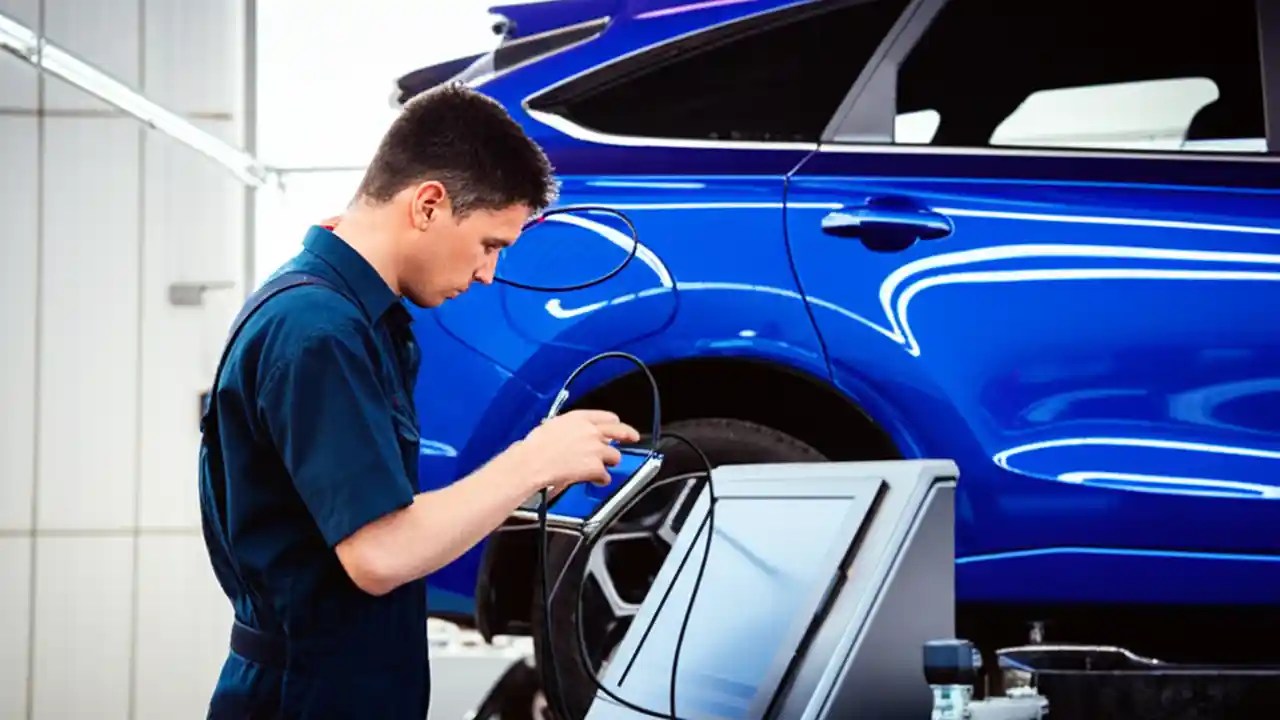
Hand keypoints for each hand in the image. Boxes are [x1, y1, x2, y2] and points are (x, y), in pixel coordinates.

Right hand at [507, 409, 639, 492]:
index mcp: (579, 418)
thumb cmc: (535, 447)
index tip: (618, 425)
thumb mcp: (551, 427)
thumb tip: (569, 433)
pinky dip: (602, 479)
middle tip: (632, 437)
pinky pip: (606, 475)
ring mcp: (596, 449)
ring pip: (615, 456)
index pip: (606, 416)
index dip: (614, 422)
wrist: (532, 463)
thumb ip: (568, 428)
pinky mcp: (595, 467)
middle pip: (619, 431)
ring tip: (601, 467)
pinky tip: (596, 480)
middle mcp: (591, 431)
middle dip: (628, 434)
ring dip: (609, 462)